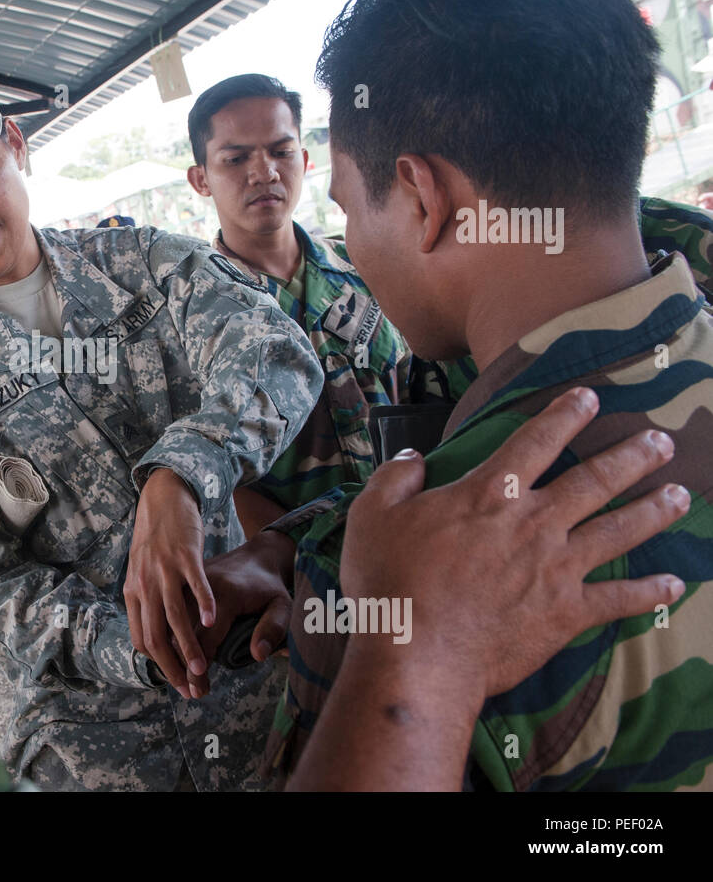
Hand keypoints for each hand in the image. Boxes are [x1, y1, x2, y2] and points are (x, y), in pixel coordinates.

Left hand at [124, 468, 209, 697]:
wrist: (163, 499)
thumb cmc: (157, 540)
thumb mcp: (142, 572)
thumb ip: (146, 601)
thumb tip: (151, 632)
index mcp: (134, 592)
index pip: (140, 638)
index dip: (159, 663)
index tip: (176, 679)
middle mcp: (145, 584)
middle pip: (155, 635)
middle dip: (173, 665)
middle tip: (190, 686)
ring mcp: (165, 569)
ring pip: (175, 616)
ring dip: (188, 645)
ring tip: (202, 667)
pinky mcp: (185, 555)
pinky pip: (195, 585)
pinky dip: (204, 606)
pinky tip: (214, 623)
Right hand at [184, 528, 295, 696]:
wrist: (257, 555)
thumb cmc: (271, 586)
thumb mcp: (283, 605)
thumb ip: (274, 629)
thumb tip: (258, 655)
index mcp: (226, 594)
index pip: (205, 637)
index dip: (199, 668)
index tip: (198, 690)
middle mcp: (201, 589)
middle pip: (180, 634)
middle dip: (181, 668)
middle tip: (189, 693)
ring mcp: (188, 585)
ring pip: (168, 624)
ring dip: (170, 654)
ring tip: (180, 681)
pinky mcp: (182, 587)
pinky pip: (168, 614)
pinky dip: (166, 637)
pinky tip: (173, 657)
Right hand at [341, 385, 688, 701]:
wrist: (417, 655)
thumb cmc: (390, 583)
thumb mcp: (372, 515)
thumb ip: (395, 478)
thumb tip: (414, 458)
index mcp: (489, 493)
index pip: (536, 440)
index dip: (565, 414)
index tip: (590, 397)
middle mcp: (534, 523)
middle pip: (595, 479)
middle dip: (632, 455)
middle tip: (661, 440)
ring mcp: (556, 569)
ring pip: (618, 530)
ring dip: (654, 510)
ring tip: (681, 494)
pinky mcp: (565, 614)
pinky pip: (618, 600)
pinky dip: (648, 593)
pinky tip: (672, 585)